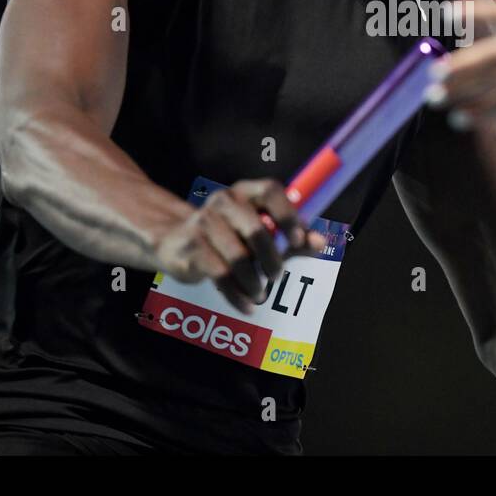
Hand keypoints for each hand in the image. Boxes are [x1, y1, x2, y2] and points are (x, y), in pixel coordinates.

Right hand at [154, 179, 325, 313]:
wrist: (175, 242)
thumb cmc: (227, 236)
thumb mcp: (259, 233)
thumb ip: (291, 238)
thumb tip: (319, 243)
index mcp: (246, 191)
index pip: (270, 191)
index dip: (288, 215)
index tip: (298, 241)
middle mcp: (224, 200)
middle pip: (256, 228)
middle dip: (272, 258)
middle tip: (277, 277)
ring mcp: (203, 221)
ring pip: (238, 257)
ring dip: (253, 282)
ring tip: (260, 294)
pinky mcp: (190, 245)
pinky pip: (219, 274)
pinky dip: (237, 294)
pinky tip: (246, 305)